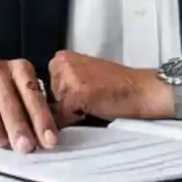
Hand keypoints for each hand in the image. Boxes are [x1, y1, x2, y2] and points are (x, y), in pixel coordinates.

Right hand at [0, 60, 56, 152]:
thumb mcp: (25, 99)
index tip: (49, 140)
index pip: (32, 94)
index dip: (41, 119)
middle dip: (19, 128)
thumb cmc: (6, 97)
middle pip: (8, 102)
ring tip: (5, 144)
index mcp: (20, 69)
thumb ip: (36, 116)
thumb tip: (48, 140)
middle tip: (26, 147)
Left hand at [48, 51, 173, 122]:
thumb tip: (41, 108)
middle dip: (61, 108)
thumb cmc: (118, 87)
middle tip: (87, 102)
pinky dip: (73, 123)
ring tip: (92, 105)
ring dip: (68, 115)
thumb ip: (63, 85)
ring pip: (52, 111)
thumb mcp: (85, 77)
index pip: (40, 88)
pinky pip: (62, 119)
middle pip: (44, 100)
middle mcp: (61, 64)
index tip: (74, 100)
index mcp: (62, 58)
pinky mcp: (74, 95)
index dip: (56, 101)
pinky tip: (92, 111)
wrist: (142, 90)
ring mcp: (67, 79)